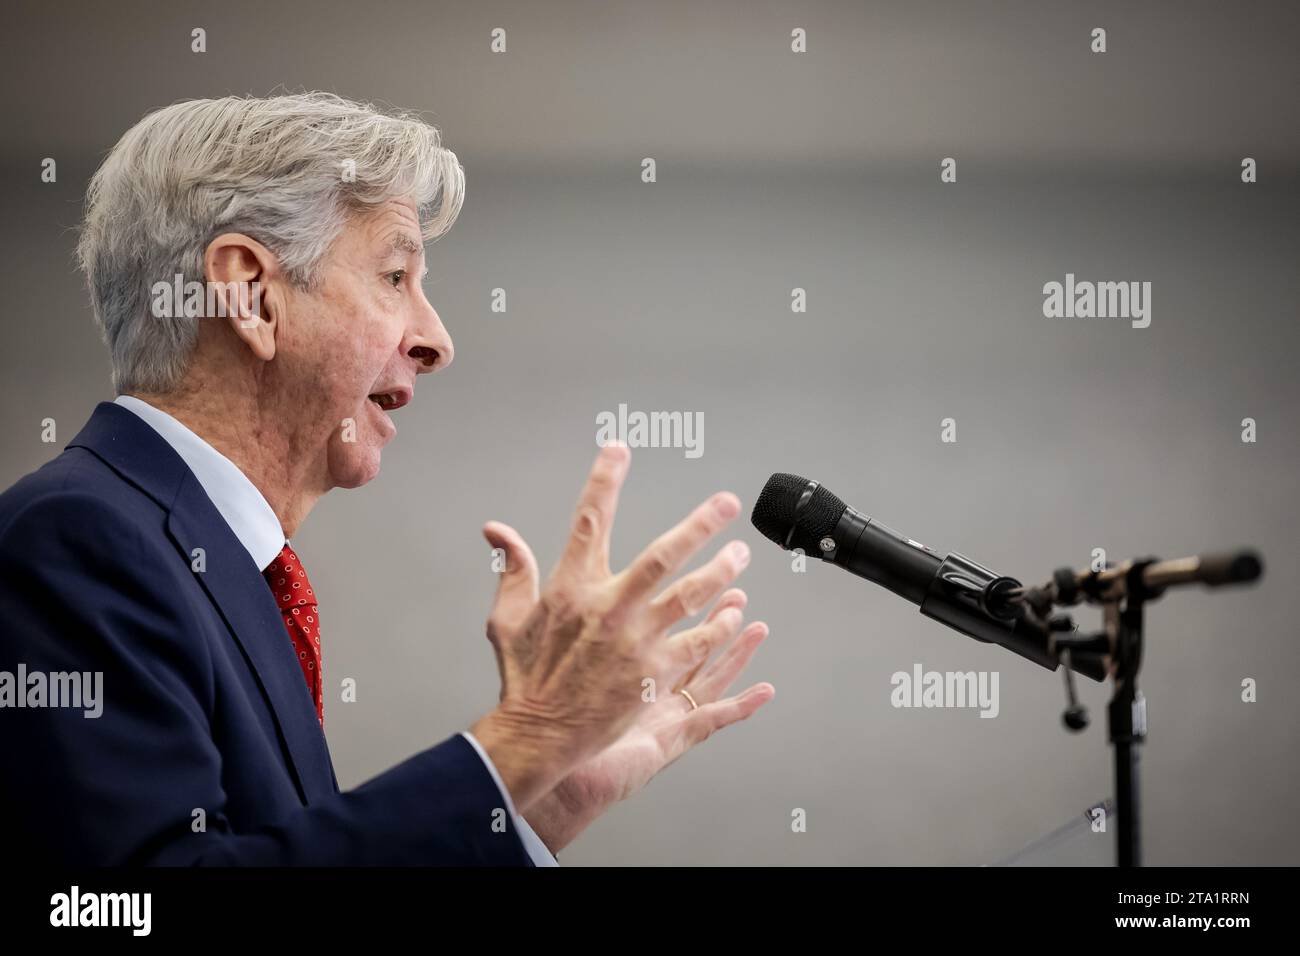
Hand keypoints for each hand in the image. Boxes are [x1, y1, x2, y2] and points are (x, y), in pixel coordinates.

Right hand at [470, 444, 767, 815]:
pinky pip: (698, 641)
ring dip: (720, 572)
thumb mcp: (507, 618)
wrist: (539, 734)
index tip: (619, 450)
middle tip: (726, 503)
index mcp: (570, 588)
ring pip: (690, 595)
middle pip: (662, 555)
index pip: (589, 521)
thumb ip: (512, 568)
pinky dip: (720, 625)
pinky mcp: (653, 673)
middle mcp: (607, 608)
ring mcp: (634, 641)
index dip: (603, 481)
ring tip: (740, 554)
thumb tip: (496, 529)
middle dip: (699, 524)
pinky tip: (736, 612)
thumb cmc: (524, 676)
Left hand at [523, 587, 772, 852]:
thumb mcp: (546, 647)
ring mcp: (662, 715)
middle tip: (736, 593)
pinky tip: (763, 692)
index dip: (678, 608)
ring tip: (757, 628)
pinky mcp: (670, 738)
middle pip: (691, 650)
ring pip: (708, 678)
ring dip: (734, 654)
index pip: (657, 633)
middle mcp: (647, 692)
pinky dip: (741, 706)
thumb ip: (552, 614)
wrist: (541, 759)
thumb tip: (542, 579)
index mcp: (623, 672)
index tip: (692, 581)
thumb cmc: (538, 717)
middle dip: (716, 620)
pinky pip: (712, 719)